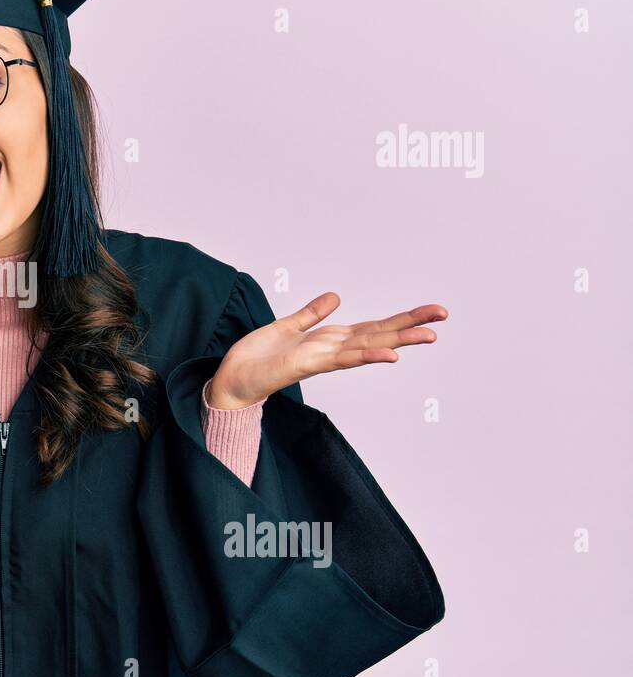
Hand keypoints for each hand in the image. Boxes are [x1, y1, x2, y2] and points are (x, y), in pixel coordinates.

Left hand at [208, 293, 448, 408]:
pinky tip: (389, 355)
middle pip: (379, 334)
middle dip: (411, 325)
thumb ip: (312, 314)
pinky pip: (342, 359)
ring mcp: (323, 358)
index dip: (402, 318)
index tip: (432, 311)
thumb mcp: (287, 326)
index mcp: (331, 339)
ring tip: (429, 335)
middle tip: (444, 316)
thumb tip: (336, 296)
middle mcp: (332, 349)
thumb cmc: (258, 358)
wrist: (232, 379)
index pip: (374, 327)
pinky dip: (366, 355)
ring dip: (398, 341)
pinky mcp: (307, 364)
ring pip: (368, 347)